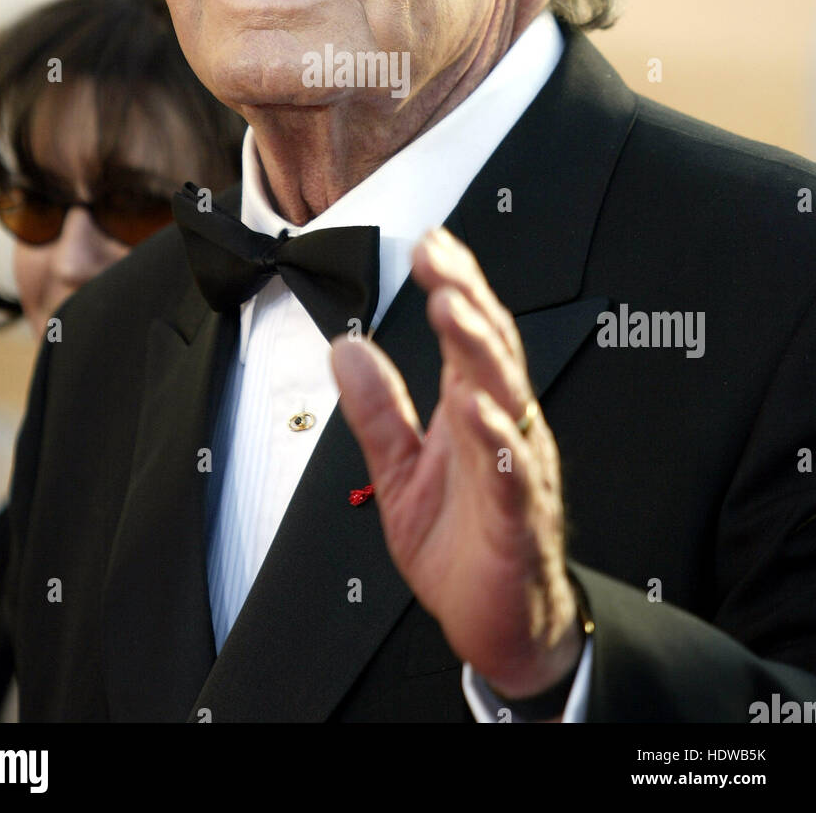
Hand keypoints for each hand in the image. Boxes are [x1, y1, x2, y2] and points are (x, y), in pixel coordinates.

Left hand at [331, 225, 582, 703]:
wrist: (497, 622)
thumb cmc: (459, 541)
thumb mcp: (399, 469)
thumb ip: (377, 408)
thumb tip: (346, 348)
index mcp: (474, 410)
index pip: (470, 333)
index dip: (455, 284)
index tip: (429, 243)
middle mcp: (503, 429)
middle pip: (492, 350)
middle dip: (468, 298)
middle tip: (439, 260)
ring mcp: (516, 471)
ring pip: (508, 399)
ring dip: (480, 352)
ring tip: (453, 309)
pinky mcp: (519, 522)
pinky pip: (513, 476)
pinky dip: (498, 441)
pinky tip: (477, 409)